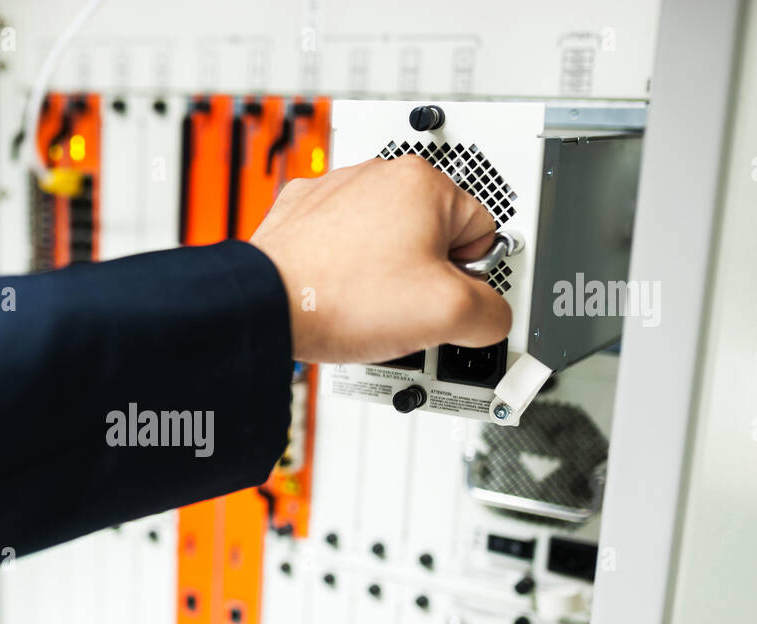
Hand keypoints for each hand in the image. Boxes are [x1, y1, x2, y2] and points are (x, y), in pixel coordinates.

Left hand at [250, 154, 511, 363]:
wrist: (266, 306)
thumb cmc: (343, 298)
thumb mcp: (448, 315)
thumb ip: (491, 312)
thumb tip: (490, 315)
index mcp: (422, 183)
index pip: (481, 231)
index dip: (469, 276)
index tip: (448, 300)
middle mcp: (376, 175)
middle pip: (432, 235)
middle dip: (425, 275)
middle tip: (405, 307)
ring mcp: (334, 192)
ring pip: (384, 239)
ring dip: (383, 272)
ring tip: (367, 305)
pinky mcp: (301, 215)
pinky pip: (341, 244)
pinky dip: (344, 268)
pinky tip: (339, 294)